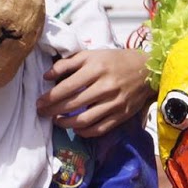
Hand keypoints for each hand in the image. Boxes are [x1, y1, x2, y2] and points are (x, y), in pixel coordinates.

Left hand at [38, 49, 152, 137]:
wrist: (147, 70)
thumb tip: (47, 76)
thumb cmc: (116, 60)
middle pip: (73, 104)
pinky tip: (76, 128)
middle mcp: (105, 87)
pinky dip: (84, 131)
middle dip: (53, 111)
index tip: (39, 102)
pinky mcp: (121, 115)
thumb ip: (68, 63)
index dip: (50, 97)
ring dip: (66, 123)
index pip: (67, 87)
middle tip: (42, 113)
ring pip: (84, 120)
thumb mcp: (92, 55)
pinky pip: (99, 128)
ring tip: (57, 121)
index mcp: (96, 69)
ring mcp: (114, 103)